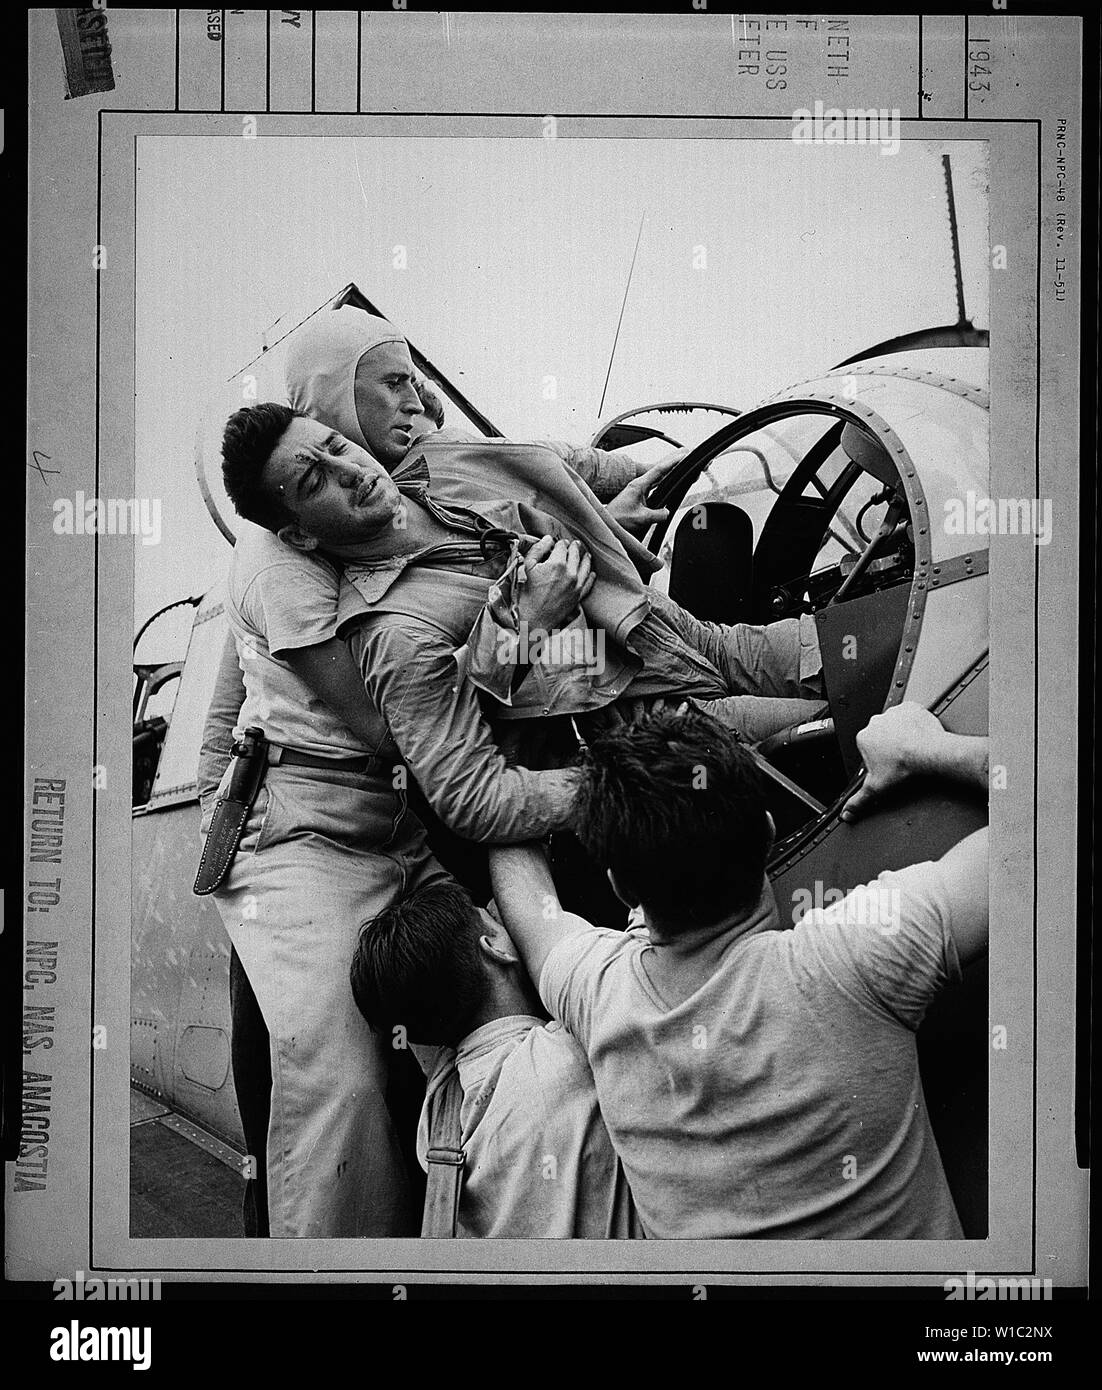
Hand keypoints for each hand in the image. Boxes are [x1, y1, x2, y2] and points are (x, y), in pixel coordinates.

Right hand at [516, 536, 594, 630]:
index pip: (562, 546)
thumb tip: (548, 539)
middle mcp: (570, 573)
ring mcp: (576, 584)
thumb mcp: (527, 567)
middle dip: (573, 547)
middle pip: (575, 553)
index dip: (559, 543)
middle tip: (573, 545)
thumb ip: (538, 550)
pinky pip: (588, 582)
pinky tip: (592, 573)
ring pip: (585, 566)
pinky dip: (591, 576)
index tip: (557, 544)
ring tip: (586, 554)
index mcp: (557, 563)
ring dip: (585, 558)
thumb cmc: (528, 593)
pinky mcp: (579, 595)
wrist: (534, 618)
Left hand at [606, 455, 681, 534]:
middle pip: (660, 471)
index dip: (672, 462)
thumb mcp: (641, 518)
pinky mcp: (638, 497)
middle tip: (686, 458)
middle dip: (673, 464)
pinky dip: (664, 483)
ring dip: (669, 473)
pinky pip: (655, 487)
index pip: (659, 470)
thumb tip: (668, 512)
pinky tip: (668, 484)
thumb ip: (657, 515)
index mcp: (639, 485)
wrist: (606, 523)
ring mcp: (638, 490)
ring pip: (657, 479)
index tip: (683, 456)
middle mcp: (639, 485)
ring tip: (680, 468)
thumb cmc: (617, 518)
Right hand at [840, 702, 948, 821]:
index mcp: (864, 738)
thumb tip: (847, 813)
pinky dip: (915, 722)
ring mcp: (893, 713)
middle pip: (880, 734)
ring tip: (912, 747)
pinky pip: (911, 713)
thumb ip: (858, 801)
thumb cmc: (904, 766)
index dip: (878, 756)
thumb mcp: (876, 788)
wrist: (928, 753)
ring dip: (902, 732)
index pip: (867, 746)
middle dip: (889, 743)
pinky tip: (919, 735)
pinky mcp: (911, 708)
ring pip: (895, 723)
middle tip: (901, 757)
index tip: (888, 763)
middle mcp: (876, 722)